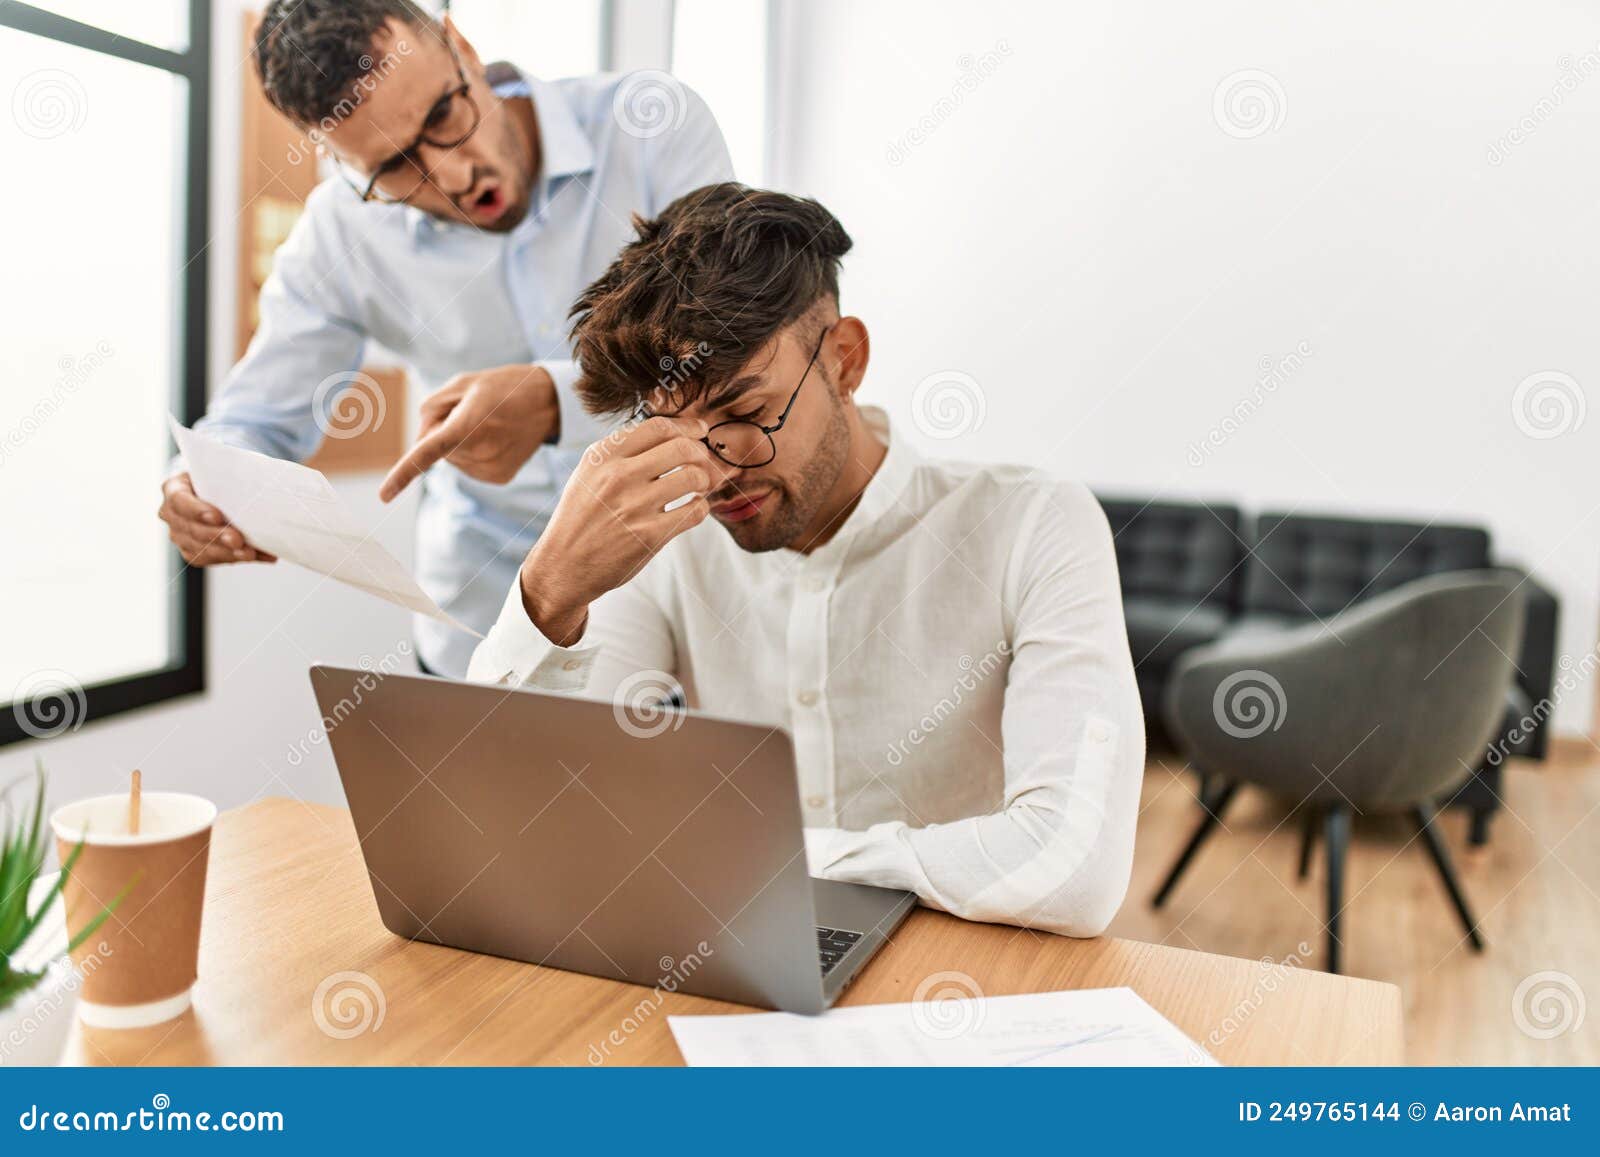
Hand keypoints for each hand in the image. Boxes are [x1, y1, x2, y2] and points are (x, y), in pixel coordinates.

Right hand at [157, 473, 275, 565]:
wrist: (215, 491)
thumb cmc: (217, 479)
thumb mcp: (218, 471)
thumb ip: (230, 477)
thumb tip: (260, 480)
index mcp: (174, 489)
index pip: (179, 500)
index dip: (197, 510)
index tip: (217, 516)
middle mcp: (171, 514)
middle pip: (192, 529)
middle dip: (217, 536)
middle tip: (238, 540)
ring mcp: (179, 535)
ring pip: (200, 549)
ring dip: (227, 553)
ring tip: (250, 553)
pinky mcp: (192, 551)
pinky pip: (210, 559)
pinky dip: (234, 558)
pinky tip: (253, 555)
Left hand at [379, 364, 559, 500]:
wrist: (547, 403)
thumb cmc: (500, 387)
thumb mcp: (461, 383)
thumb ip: (431, 410)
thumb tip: (423, 444)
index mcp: (469, 425)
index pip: (428, 452)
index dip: (402, 474)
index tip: (383, 496)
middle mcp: (480, 452)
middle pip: (437, 449)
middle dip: (443, 432)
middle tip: (472, 413)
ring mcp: (491, 469)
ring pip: (452, 460)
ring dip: (459, 443)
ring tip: (487, 424)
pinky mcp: (498, 478)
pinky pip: (468, 468)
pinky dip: (472, 454)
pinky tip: (494, 440)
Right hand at [518, 418, 733, 644]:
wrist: (564, 565)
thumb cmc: (582, 517)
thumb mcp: (589, 474)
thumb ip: (623, 452)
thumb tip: (672, 433)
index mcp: (603, 456)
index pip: (657, 426)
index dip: (686, 426)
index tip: (699, 431)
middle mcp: (619, 476)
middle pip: (681, 447)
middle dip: (701, 452)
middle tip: (704, 462)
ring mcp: (635, 506)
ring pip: (693, 477)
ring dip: (705, 479)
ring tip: (700, 486)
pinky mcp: (650, 535)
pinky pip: (694, 511)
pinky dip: (701, 507)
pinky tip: (693, 508)